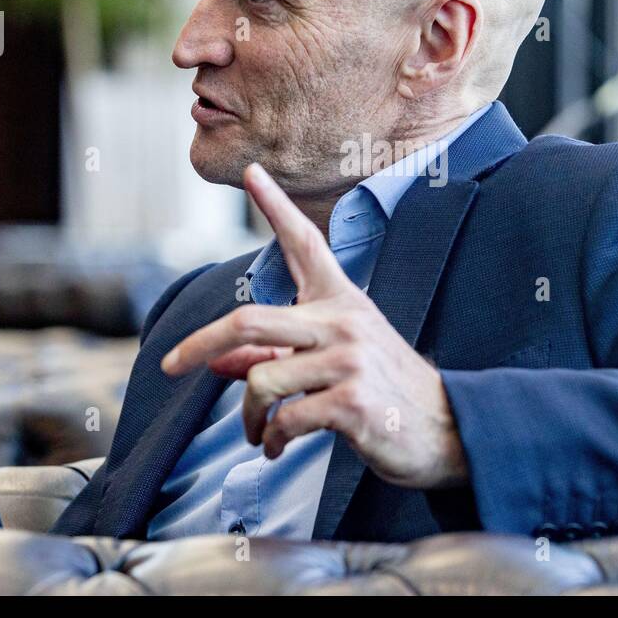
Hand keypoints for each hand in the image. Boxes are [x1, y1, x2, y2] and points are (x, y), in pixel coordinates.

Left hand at [162, 163, 468, 489]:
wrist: (446, 428)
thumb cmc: (382, 391)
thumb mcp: (330, 362)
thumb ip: (274, 356)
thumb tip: (217, 363)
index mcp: (341, 300)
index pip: (304, 244)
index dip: (275, 206)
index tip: (252, 172)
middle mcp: (343, 321)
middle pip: (250, 319)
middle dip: (200, 344)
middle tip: (171, 365)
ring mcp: (349, 360)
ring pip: (261, 380)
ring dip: (249, 417)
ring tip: (260, 433)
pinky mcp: (352, 402)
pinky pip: (286, 419)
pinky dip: (273, 439)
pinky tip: (280, 446)